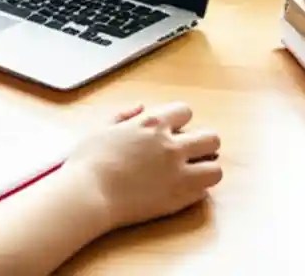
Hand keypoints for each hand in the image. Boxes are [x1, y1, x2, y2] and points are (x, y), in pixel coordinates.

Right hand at [61, 102, 221, 230]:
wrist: (88, 194)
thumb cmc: (88, 162)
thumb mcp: (102, 129)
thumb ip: (124, 115)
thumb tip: (140, 107)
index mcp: (152, 123)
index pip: (185, 110)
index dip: (179, 120)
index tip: (171, 130)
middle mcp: (171, 145)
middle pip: (211, 138)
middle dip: (203, 144)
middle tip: (189, 153)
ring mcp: (178, 173)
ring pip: (216, 168)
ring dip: (205, 169)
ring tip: (191, 174)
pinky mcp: (179, 198)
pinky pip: (204, 192)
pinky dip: (195, 191)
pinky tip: (179, 190)